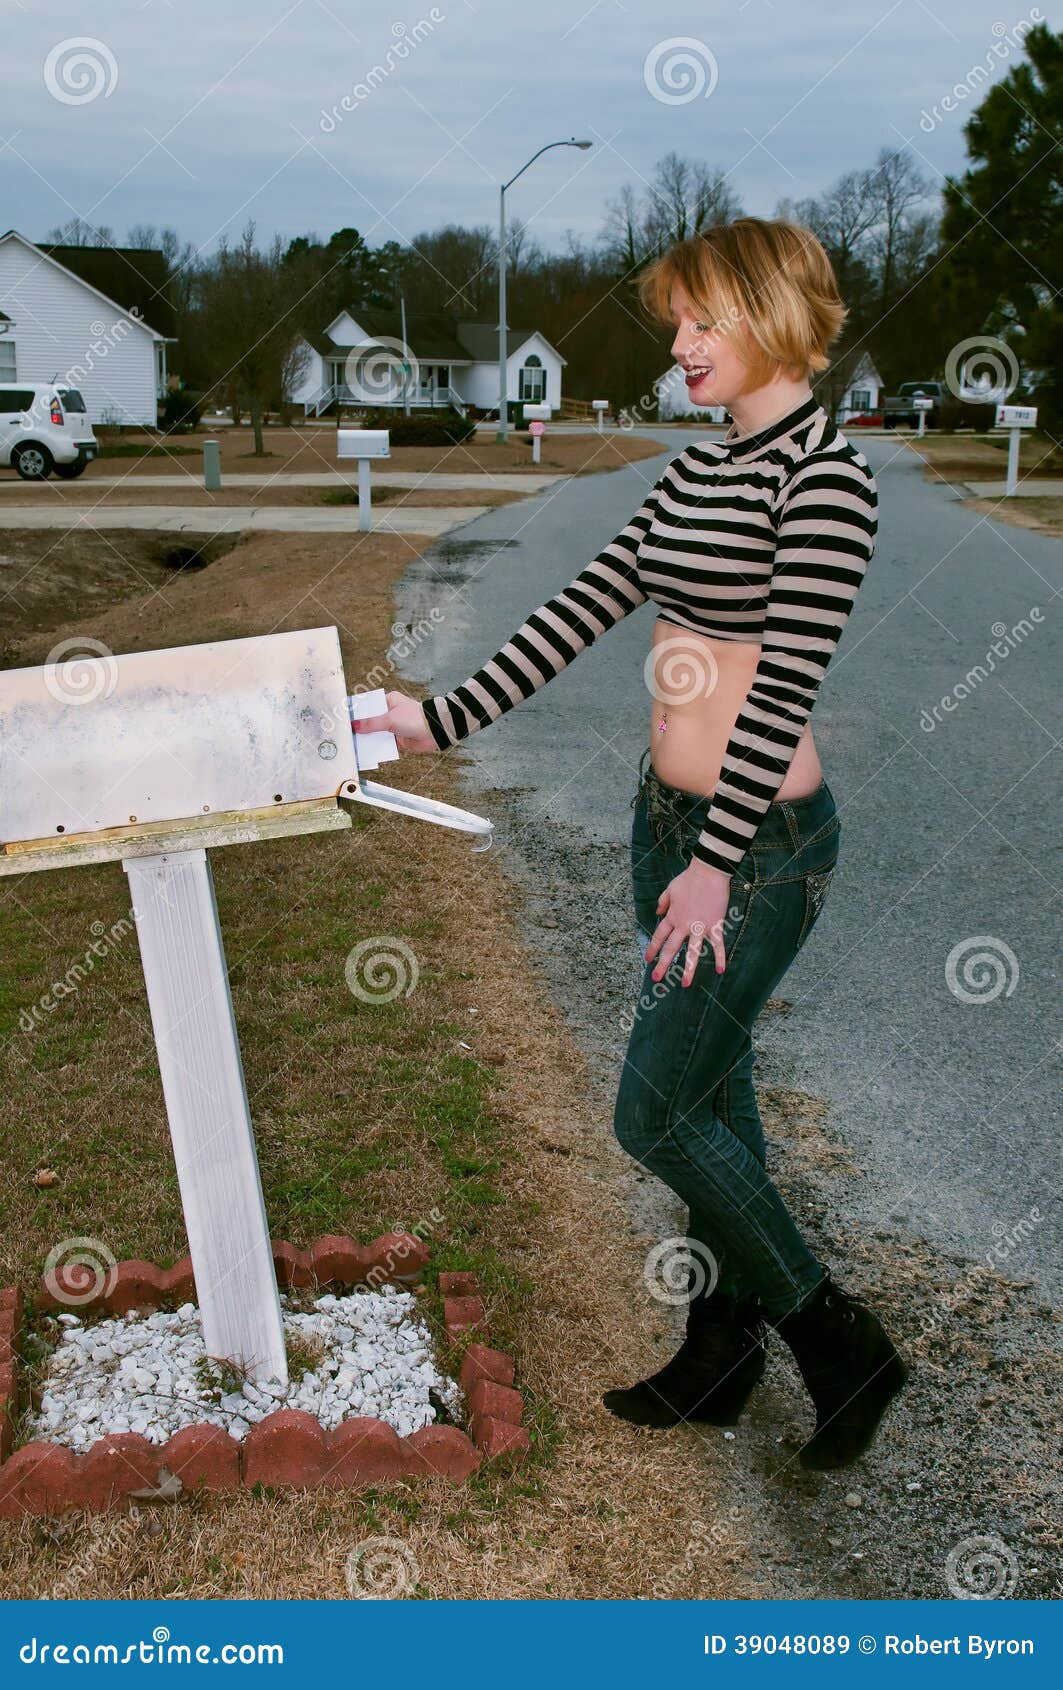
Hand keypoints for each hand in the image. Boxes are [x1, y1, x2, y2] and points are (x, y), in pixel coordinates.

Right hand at [351, 690, 437, 754]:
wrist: (434, 732)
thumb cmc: (415, 718)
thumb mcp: (390, 719)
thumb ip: (371, 723)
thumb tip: (354, 725)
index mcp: (389, 701)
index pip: (369, 705)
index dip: (358, 712)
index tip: (346, 719)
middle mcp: (390, 712)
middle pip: (371, 720)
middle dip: (362, 728)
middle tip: (348, 734)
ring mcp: (394, 726)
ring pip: (376, 732)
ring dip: (368, 738)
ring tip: (354, 744)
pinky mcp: (397, 738)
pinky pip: (383, 743)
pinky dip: (377, 746)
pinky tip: (366, 751)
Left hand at [645, 858, 733, 984]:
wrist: (708, 872)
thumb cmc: (689, 878)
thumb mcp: (670, 889)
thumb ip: (662, 902)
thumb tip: (657, 913)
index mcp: (672, 916)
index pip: (659, 936)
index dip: (652, 948)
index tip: (647, 959)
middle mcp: (684, 925)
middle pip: (671, 948)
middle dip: (663, 964)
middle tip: (657, 978)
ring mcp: (699, 927)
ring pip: (692, 952)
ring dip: (688, 969)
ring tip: (684, 984)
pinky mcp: (715, 925)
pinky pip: (717, 944)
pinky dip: (720, 957)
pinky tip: (721, 971)